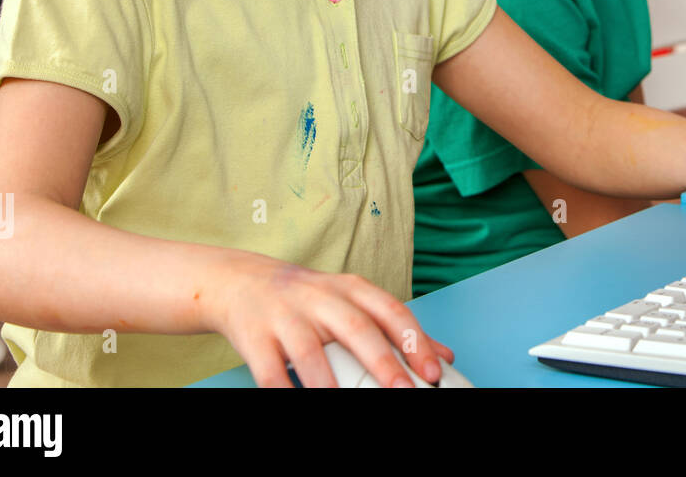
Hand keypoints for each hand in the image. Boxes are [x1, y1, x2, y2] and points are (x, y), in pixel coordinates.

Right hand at [205, 253, 453, 387]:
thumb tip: (444, 356)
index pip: (390, 311)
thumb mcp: (353, 302)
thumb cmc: (308, 299)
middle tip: (403, 391)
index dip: (415, 341)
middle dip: (382, 362)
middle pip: (356, 328)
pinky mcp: (254, 337)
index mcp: (351, 289)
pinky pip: (270, 372)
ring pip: (310, 352)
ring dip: (329, 383)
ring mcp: (286, 316)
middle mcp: (320, 298)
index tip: (433, 373)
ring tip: (344, 403)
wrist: (241, 281)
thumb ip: (396, 328)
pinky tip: (297, 400)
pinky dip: (283, 391)